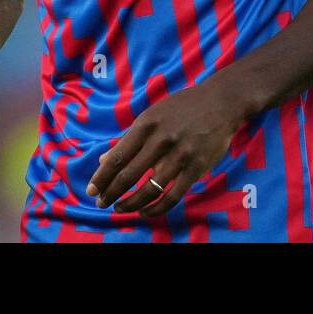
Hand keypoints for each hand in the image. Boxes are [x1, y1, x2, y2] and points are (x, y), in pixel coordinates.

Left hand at [86, 79, 247, 217]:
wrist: (220, 102)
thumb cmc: (182, 108)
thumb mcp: (152, 115)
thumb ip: (129, 139)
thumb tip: (105, 160)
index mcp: (146, 124)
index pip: (117, 156)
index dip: (102, 176)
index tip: (92, 190)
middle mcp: (161, 139)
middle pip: (129, 174)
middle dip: (111, 193)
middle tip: (101, 203)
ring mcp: (180, 154)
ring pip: (150, 189)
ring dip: (131, 203)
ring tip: (121, 208)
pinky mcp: (197, 167)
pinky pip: (173, 195)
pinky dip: (156, 208)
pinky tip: (146, 211)